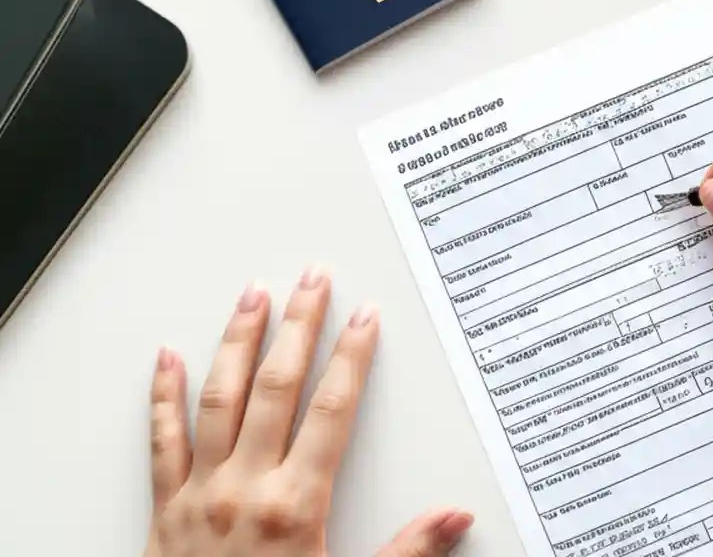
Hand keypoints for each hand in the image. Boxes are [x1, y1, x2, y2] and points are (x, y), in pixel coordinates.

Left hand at [145, 266, 471, 555]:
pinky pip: (161, 441)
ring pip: (218, 398)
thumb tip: (456, 517)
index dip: (352, 356)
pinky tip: (167, 358)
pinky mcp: (163, 509)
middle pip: (277, 387)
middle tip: (314, 279)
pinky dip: (162, 395)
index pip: (332, 409)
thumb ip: (407, 551)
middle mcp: (243, 488)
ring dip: (237, 341)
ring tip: (253, 296)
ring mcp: (198, 494)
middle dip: (299, 326)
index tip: (364, 317)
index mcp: (296, 504)